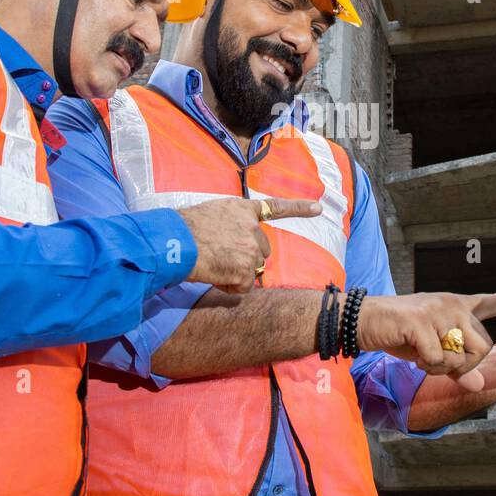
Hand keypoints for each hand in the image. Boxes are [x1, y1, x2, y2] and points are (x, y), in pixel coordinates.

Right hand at [178, 198, 320, 292]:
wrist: (176, 241)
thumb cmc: (185, 229)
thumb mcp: (211, 214)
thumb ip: (229, 224)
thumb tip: (232, 244)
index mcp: (243, 210)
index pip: (276, 207)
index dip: (299, 208)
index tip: (318, 208)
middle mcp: (253, 228)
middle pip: (261, 252)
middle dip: (246, 259)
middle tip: (220, 257)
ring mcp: (251, 249)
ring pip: (252, 270)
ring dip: (236, 274)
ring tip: (213, 264)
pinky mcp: (246, 270)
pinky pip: (241, 287)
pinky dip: (228, 287)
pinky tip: (214, 274)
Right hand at [356, 292, 495, 390]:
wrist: (365, 321)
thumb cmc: (399, 332)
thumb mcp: (431, 350)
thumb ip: (456, 365)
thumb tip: (478, 385)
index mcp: (457, 306)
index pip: (491, 303)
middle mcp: (453, 305)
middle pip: (483, 347)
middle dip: (463, 366)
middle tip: (440, 363)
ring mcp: (438, 311)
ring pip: (463, 355)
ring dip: (443, 368)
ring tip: (425, 357)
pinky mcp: (422, 322)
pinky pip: (439, 359)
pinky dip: (426, 365)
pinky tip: (414, 354)